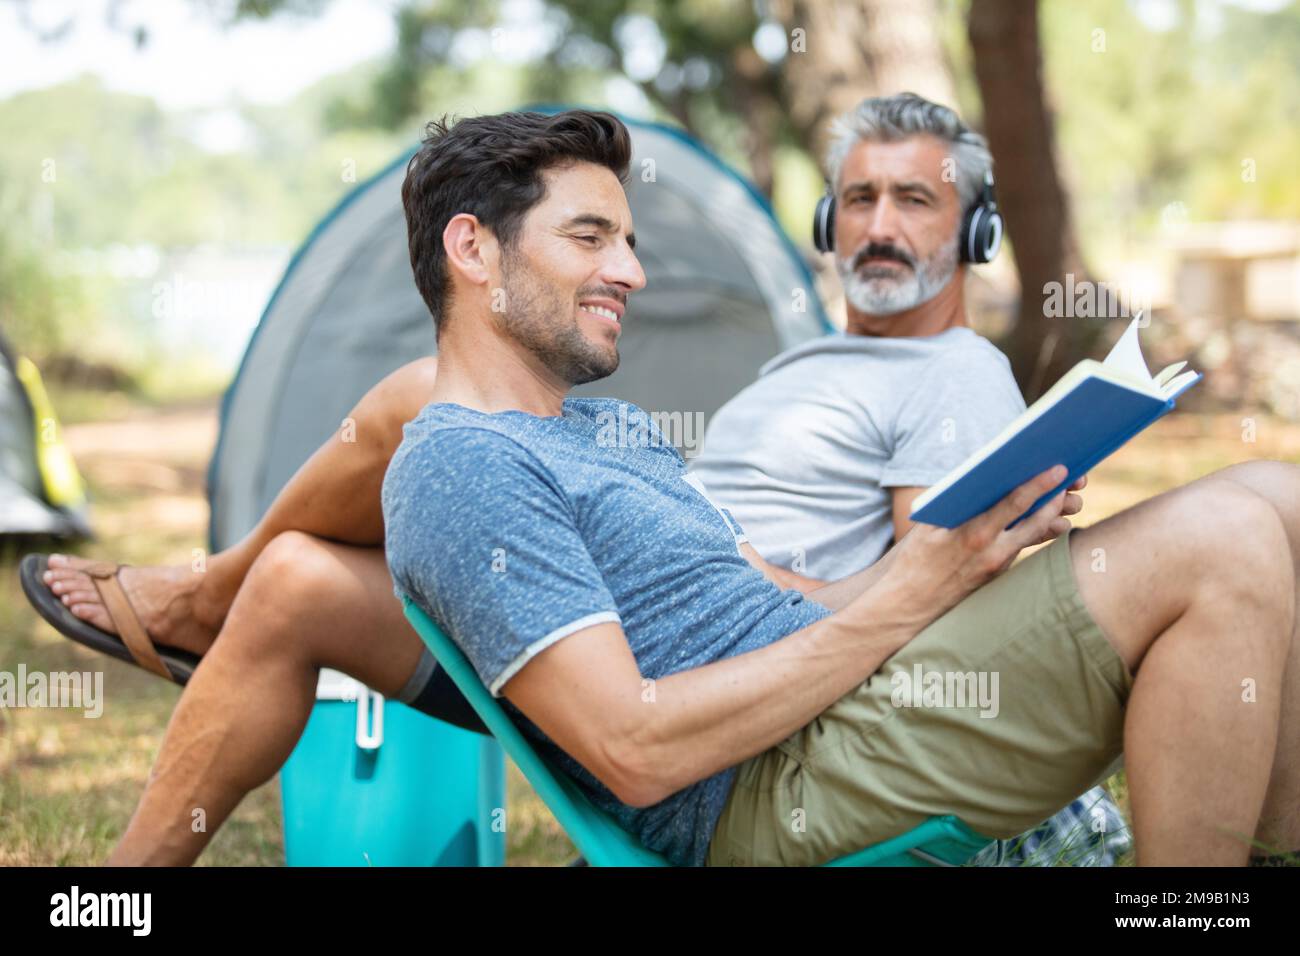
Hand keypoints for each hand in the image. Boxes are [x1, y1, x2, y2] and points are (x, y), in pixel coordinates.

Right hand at [882, 465, 1078, 631]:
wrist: (905, 604)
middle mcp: (988, 550)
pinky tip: (1049, 521)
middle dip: (1056, 498)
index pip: (1013, 502)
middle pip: (1034, 519)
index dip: (1039, 484)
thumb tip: (983, 481)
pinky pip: (1021, 550)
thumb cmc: (912, 558)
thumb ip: (958, 505)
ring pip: (1034, 535)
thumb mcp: (929, 526)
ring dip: (1052, 516)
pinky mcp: (995, 577)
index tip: (1058, 468)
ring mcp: (995, 566)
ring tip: (1066, 501)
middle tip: (1074, 481)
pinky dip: (1036, 532)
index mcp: (970, 531)